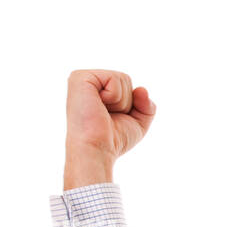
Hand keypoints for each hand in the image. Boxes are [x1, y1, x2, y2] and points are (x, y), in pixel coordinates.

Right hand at [63, 69, 155, 189]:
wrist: (98, 149)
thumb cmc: (113, 140)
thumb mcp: (137, 123)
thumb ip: (146, 106)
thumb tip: (142, 89)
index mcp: (97, 89)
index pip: (127, 85)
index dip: (130, 105)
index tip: (113, 119)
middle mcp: (88, 81)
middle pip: (126, 79)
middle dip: (126, 102)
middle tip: (108, 116)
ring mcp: (81, 77)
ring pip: (122, 78)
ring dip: (121, 102)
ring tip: (103, 112)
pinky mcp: (80, 77)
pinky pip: (114, 78)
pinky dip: (114, 96)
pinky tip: (99, 105)